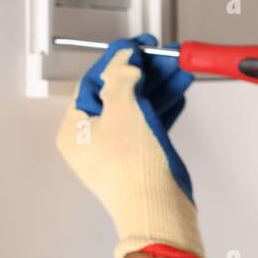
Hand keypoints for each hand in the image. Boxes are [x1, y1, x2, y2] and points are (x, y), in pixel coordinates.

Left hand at [56, 35, 210, 257]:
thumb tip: (125, 62)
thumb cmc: (133, 172)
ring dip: (160, 86)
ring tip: (181, 69)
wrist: (158, 212)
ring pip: (139, 106)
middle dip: (146, 71)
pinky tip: (180, 92)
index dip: (118, 58)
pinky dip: (166, 106)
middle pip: (120, 92)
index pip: (94, 81)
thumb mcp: (123, 110)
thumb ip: (122, 78)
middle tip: (166, 55)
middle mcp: (94, 139)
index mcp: (77, 129)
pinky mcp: (141, 158)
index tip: (139, 45)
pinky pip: (151, 123)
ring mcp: (119, 149)